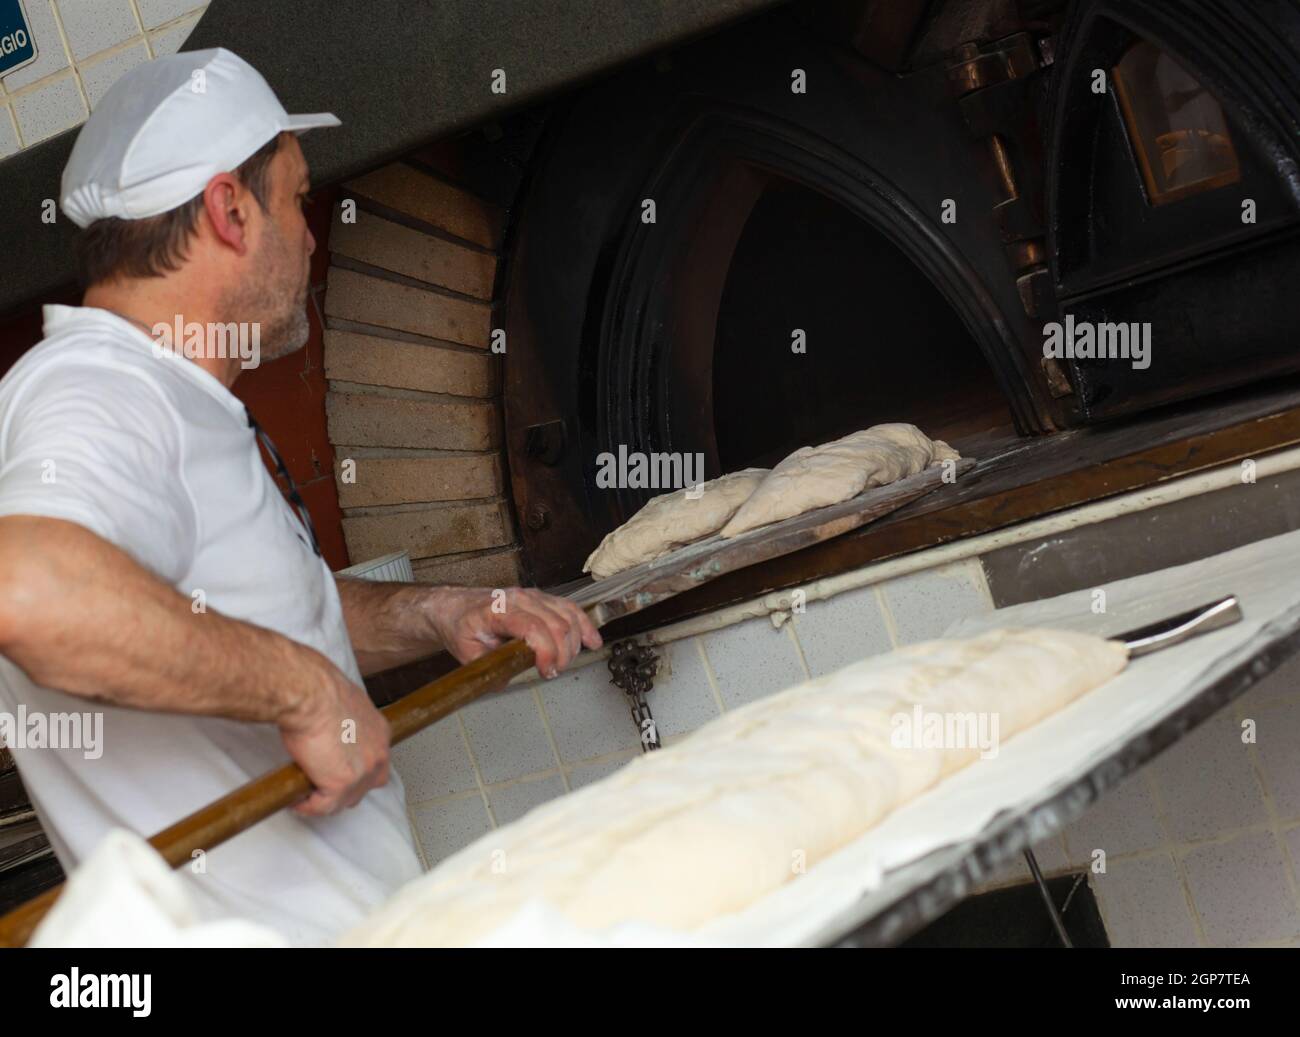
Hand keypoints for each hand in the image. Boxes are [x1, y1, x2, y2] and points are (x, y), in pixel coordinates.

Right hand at [277, 647, 391, 815]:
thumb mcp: (344, 704)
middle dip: (344, 789)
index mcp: (380, 732)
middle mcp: (378, 754)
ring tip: (306, 793)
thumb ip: (344, 722)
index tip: (335, 769)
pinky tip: (296, 800)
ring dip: (325, 799)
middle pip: (365, 785)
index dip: (355, 771)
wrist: (310, 694)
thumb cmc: (320, 691)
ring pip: (345, 800)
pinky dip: (307, 806)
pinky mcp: (341, 784)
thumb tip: (331, 729)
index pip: (374, 762)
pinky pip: (323, 806)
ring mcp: (362, 772)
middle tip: (319, 785)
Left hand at [427, 587, 601, 676]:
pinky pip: (570, 609)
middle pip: (556, 623)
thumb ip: (488, 666)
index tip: (546, 671)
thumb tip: (507, 680)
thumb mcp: (465, 651)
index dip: (546, 651)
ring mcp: (535, 596)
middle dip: (561, 654)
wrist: (456, 607)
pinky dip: (584, 625)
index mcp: (499, 610)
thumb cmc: (461, 626)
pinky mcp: (543, 599)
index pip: (533, 627)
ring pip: (568, 616)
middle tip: (552, 673)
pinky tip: (592, 641)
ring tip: (563, 663)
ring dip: (573, 643)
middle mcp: (521, 598)